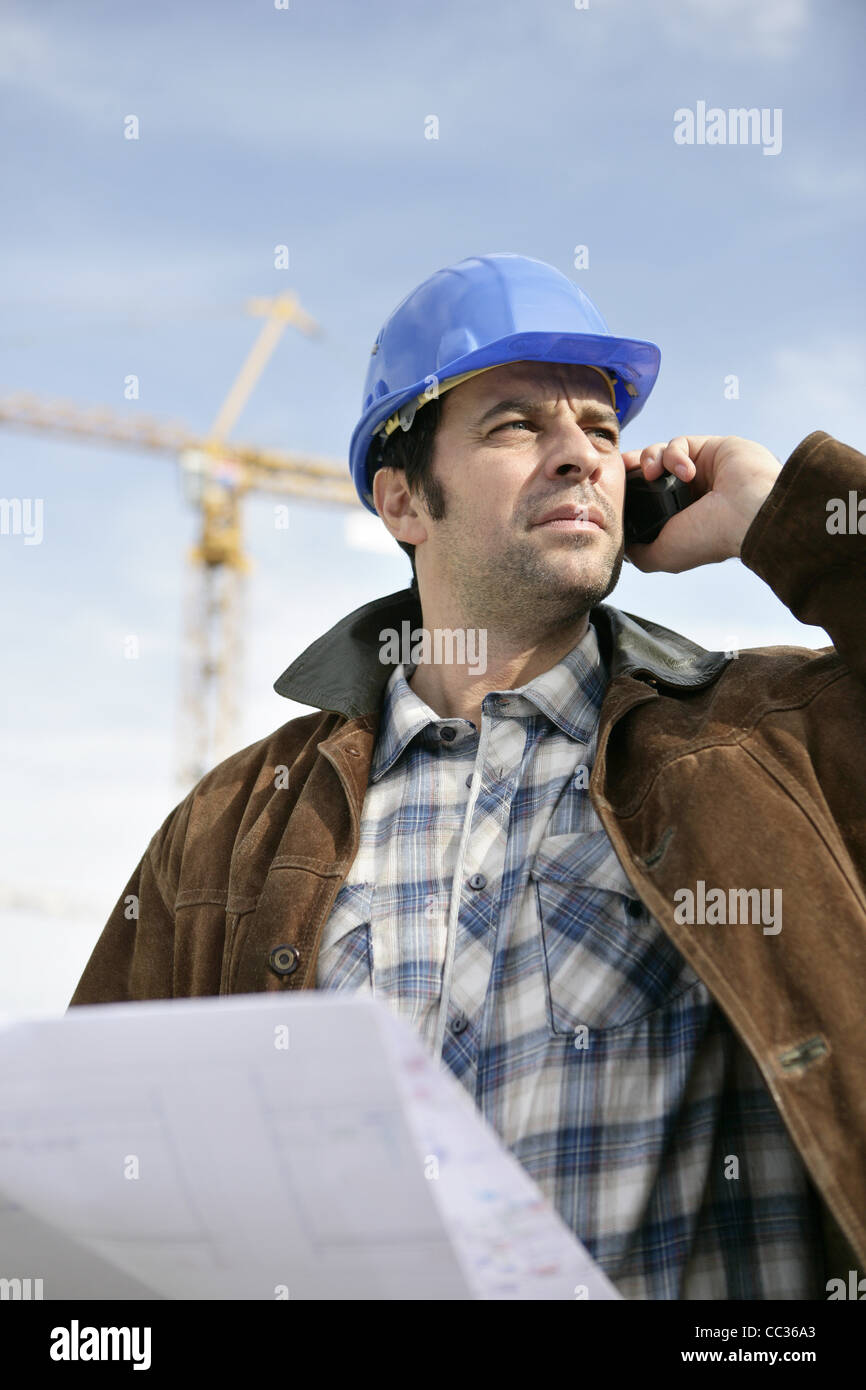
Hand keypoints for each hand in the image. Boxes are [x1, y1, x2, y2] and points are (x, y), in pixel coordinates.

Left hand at [621, 435, 782, 572]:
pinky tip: (688, 471)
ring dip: (651, 460)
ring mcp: (700, 470)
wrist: (749, 514)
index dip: (627, 490)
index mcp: (678, 517)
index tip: (613, 487)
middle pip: (647, 471)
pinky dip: (675, 455)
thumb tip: (623, 546)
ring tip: (655, 473)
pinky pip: (679, 443)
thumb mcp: (664, 556)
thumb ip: (639, 553)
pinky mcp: (710, 448)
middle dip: (632, 469)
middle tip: (622, 469)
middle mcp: (688, 494)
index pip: (644, 498)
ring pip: (659, 454)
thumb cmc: (709, 537)